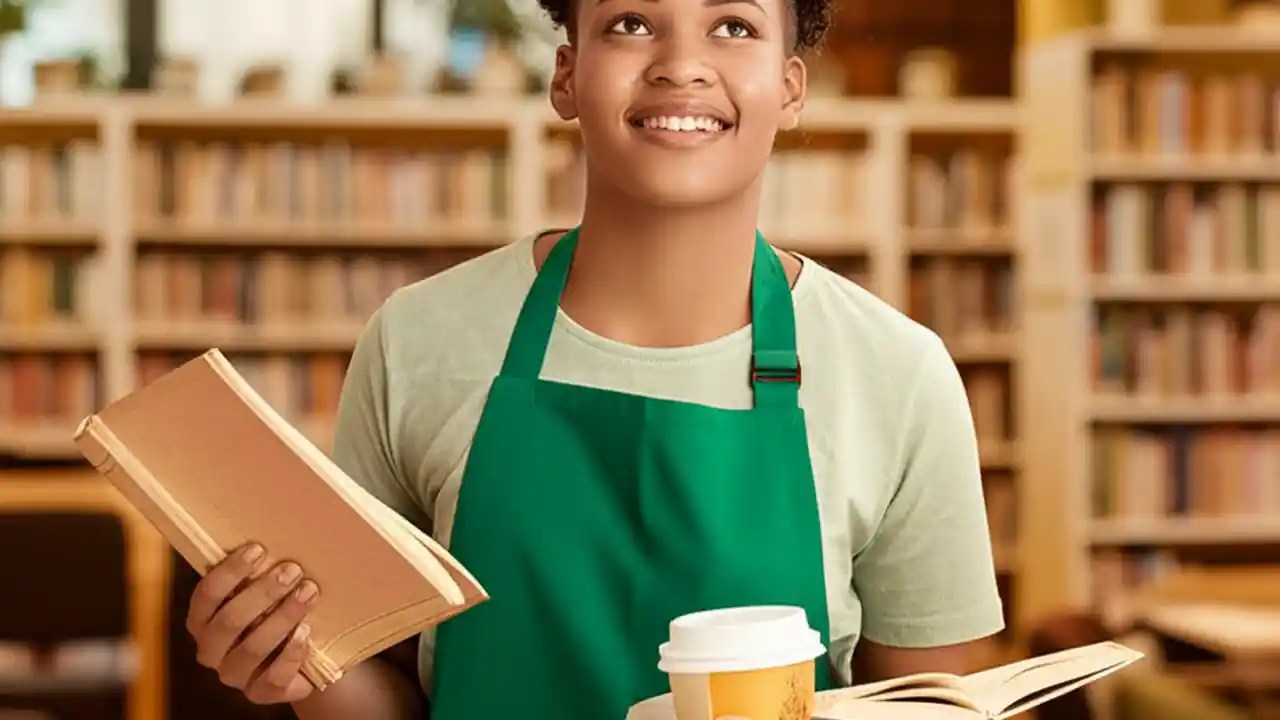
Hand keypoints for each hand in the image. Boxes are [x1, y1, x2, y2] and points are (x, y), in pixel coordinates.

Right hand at [187, 542, 320, 704]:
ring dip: (283, 617)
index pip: (206, 596)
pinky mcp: (261, 693)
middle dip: (263, 593)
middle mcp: (212, 650)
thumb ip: (260, 569)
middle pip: (229, 622)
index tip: (258, 549)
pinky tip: (306, 632)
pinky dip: (291, 653)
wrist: (304, 652)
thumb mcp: (265, 588)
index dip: (230, 572)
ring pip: (252, 648)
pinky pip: (273, 678)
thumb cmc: (278, 609)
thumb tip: (279, 523)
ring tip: (309, 592)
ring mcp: (235, 674)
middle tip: (292, 570)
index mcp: (203, 620)